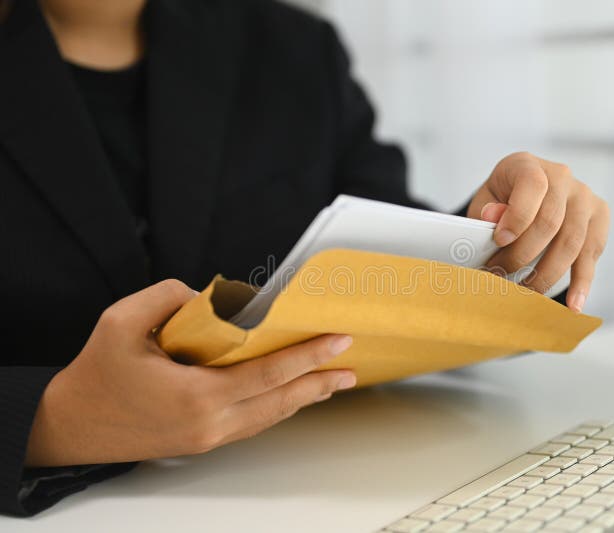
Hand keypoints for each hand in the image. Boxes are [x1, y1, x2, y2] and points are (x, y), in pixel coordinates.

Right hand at [25, 279, 355, 466]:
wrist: (70, 427)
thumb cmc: (96, 374)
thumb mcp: (122, 322)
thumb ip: (169, 298)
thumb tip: (210, 298)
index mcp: (196, 395)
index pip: (268, 373)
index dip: (308, 356)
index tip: (338, 341)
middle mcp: (210, 423)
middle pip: (280, 401)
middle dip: (320, 382)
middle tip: (350, 366)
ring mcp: (208, 437)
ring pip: (270, 417)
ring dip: (304, 398)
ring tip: (333, 381)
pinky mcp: (202, 442)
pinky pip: (252, 423)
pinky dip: (277, 408)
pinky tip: (291, 396)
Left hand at [467, 152, 608, 311]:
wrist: (524, 197)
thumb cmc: (501, 202)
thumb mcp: (485, 201)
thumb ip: (486, 211)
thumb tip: (493, 217)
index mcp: (528, 165)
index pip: (531, 186)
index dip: (517, 217)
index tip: (499, 242)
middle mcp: (562, 176)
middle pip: (550, 221)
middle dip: (523, 255)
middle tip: (501, 276)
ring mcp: (584, 197)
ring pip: (572, 242)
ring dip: (547, 274)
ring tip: (527, 294)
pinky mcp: (599, 218)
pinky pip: (592, 253)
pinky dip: (582, 282)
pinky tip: (573, 304)